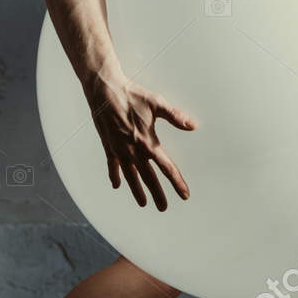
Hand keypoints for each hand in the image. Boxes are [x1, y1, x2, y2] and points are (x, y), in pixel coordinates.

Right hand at [84, 73, 196, 209]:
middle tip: (163, 207)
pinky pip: (113, 166)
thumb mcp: (157, 103)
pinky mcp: (109, 146)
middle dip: (157, 194)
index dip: (177, 182)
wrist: (104, 91)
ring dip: (137, 191)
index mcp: (148, 143)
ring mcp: (120, 150)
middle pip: (149, 178)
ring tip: (143, 203)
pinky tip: (117, 185)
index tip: (184, 195)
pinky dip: (115, 176)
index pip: (167, 168)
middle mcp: (134, 151)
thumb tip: (193, 125)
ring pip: (131, 176)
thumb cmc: (131, 95)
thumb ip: (175, 116)